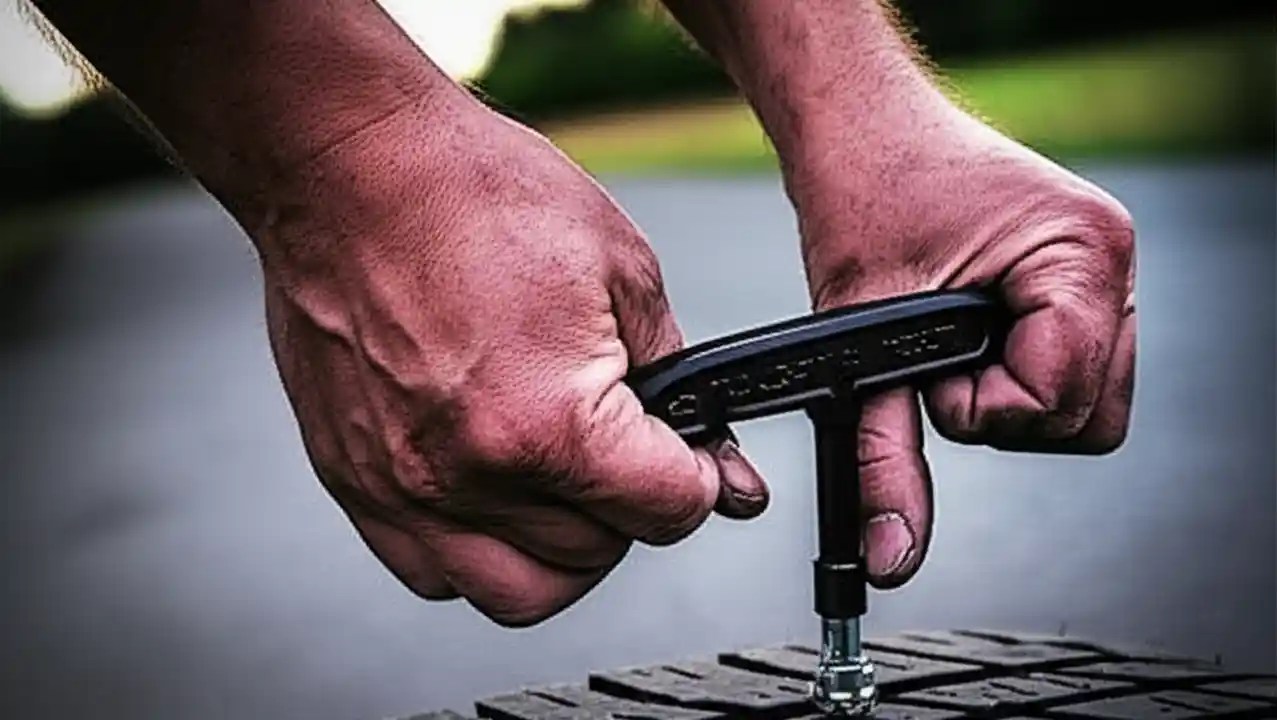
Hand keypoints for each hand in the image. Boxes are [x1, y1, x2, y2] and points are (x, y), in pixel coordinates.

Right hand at [257, 100, 767, 625]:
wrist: (351, 168)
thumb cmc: (471, 196)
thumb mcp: (622, 269)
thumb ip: (676, 377)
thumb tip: (713, 457)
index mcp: (549, 424)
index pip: (667, 512)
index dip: (697, 481)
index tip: (688, 461)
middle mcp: (470, 475)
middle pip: (597, 554)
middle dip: (629, 506)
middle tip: (622, 452)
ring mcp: (404, 488)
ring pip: (517, 590)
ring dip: (561, 549)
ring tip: (564, 483)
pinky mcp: (356, 484)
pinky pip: (435, 572)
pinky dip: (480, 551)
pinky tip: (494, 490)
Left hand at [783, 94, 1135, 588]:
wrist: (857, 124)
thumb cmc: (859, 194)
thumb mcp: (862, 338)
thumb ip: (883, 455)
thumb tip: (893, 554)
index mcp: (1077, 254)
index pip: (1061, 401)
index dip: (983, 408)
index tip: (932, 376)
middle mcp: (1109, 259)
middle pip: (1089, 417)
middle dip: (1004, 411)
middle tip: (940, 364)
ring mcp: (1104, 266)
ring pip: (1086, 401)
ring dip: (1010, 395)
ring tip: (950, 343)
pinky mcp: (1081, 274)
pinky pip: (1074, 364)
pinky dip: (1017, 371)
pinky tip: (969, 334)